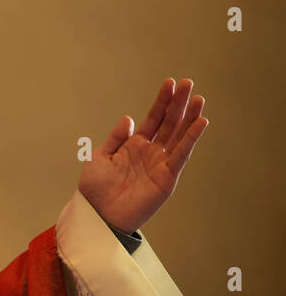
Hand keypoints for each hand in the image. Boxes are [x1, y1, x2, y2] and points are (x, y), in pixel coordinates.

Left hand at [77, 78, 208, 233]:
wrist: (97, 213)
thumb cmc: (95, 188)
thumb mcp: (100, 157)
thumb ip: (116, 138)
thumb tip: (130, 118)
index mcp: (134, 145)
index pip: (153, 119)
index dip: (161, 102)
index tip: (169, 83)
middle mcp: (150, 152)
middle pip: (169, 123)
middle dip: (178, 103)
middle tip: (188, 83)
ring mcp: (160, 164)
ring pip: (179, 136)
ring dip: (189, 117)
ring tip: (198, 99)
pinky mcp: (167, 177)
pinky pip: (181, 155)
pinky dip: (191, 139)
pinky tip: (200, 123)